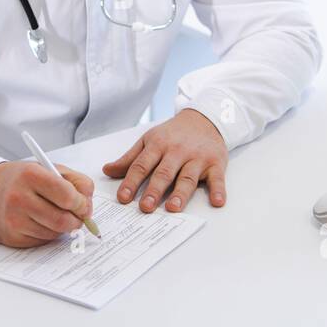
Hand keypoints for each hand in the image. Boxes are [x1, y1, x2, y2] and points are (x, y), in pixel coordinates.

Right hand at [0, 160, 94, 247]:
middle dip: (77, 220)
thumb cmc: (23, 178)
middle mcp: (19, 198)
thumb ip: (76, 181)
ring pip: (54, 233)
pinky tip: (40, 221)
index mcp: (31, 175)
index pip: (67, 196)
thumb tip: (88, 205)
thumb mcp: (49, 168)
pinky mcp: (11, 237)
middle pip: (62, 220)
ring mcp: (14, 220)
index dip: (81, 204)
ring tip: (54, 214)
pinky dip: (47, 233)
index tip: (84, 205)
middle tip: (78, 216)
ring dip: (62, 227)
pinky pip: (42, 241)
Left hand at [102, 108, 227, 212]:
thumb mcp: (149, 140)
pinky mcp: (216, 163)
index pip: (141, 165)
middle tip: (145, 207)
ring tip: (173, 208)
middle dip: (154, 190)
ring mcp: (197, 158)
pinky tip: (217, 201)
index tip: (123, 197)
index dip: (131, 182)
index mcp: (158, 145)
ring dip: (181, 193)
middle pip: (164, 173)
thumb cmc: (173, 134)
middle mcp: (177, 151)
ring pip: (188, 177)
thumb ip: (130, 158)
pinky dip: (219, 190)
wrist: (204, 118)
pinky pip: (217, 178)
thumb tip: (107, 170)